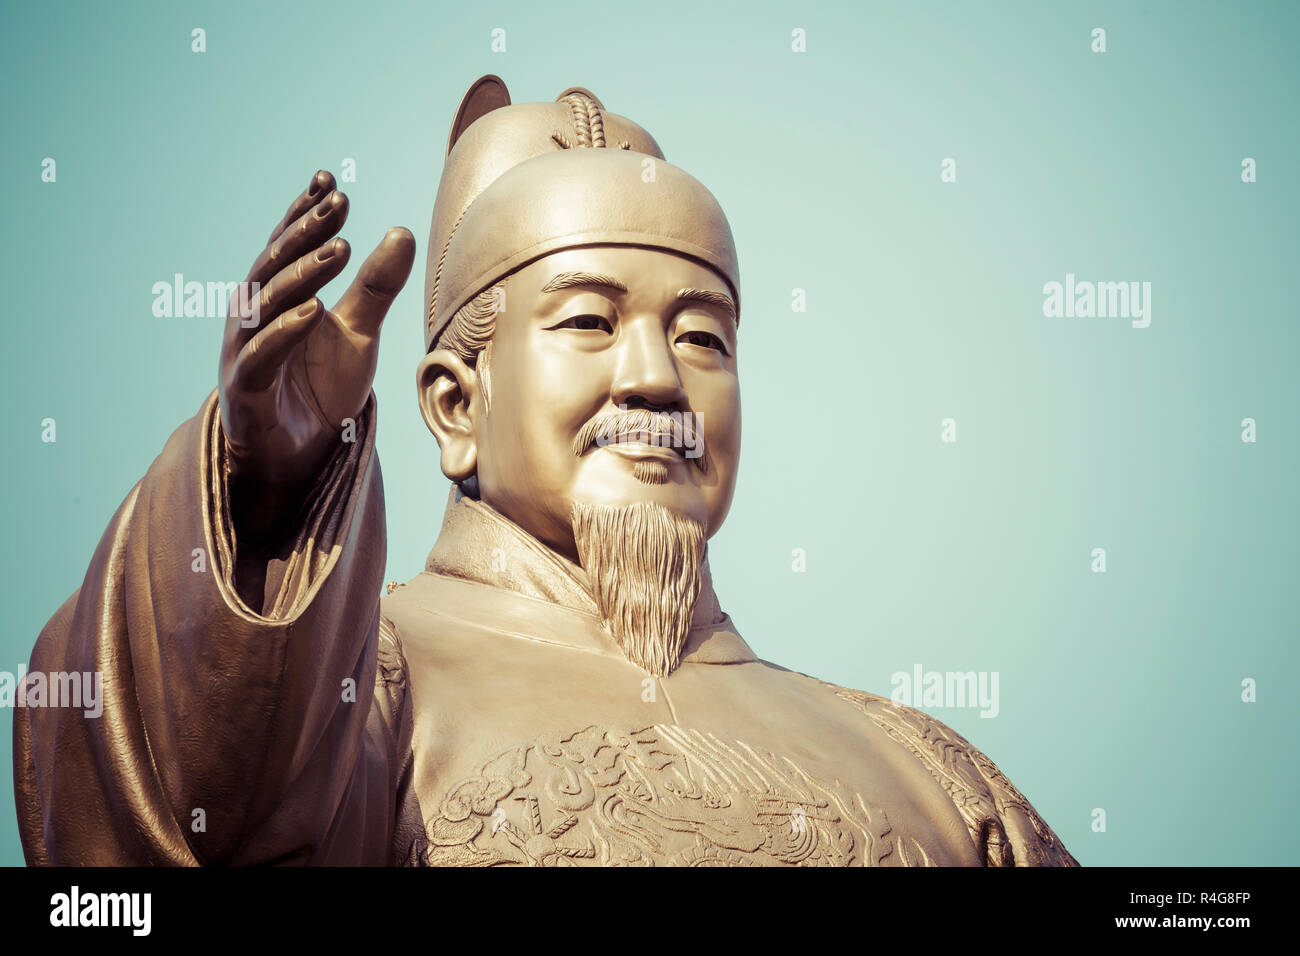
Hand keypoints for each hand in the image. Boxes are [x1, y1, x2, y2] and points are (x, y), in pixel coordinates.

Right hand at [218, 171, 414, 529]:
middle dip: (306, 232)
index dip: (305, 213)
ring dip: (302, 274)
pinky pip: (263, 355)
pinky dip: (285, 332)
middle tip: (337, 202)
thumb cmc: (321, 387)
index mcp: (276, 297)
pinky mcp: (245, 389)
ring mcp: (244, 351)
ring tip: (338, 249)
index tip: (330, 179)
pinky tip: (313, 311)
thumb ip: (376, 287)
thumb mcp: (359, 332)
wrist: (298, 454)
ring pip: (268, 304)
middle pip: (276, 265)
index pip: (289, 246)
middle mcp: (253, 317)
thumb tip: (401, 231)